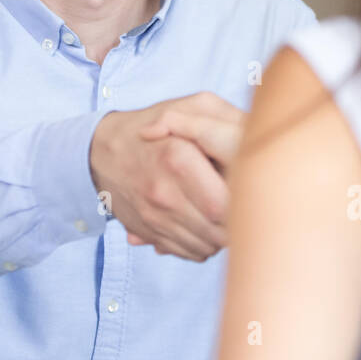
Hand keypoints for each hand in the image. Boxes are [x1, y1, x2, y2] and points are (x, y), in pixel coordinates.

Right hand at [89, 91, 245, 260]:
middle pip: (219, 232)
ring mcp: (154, 218)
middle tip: (250, 208)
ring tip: (229, 214)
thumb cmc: (155, 123)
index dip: (246, 207)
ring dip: (226, 237)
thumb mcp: (191, 105)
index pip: (223, 205)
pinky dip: (207, 245)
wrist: (102, 151)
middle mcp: (163, 193)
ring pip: (208, 247)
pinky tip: (208, 224)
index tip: (254, 194)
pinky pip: (191, 254)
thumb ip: (228, 118)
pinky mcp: (150, 234)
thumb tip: (258, 139)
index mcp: (177, 158)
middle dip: (241, 225)